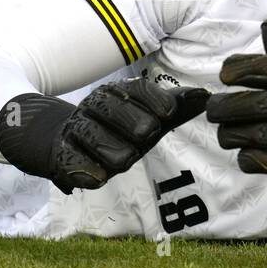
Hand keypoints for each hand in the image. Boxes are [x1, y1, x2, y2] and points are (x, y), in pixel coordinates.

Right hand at [0, 79, 208, 192]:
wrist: (61, 141)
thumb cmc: (116, 131)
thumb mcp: (146, 118)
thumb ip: (176, 108)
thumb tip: (206, 97)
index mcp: (115, 94)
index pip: (136, 90)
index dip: (154, 99)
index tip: (169, 114)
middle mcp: (92, 107)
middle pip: (114, 110)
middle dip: (134, 124)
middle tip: (147, 135)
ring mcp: (74, 130)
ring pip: (94, 136)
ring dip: (114, 151)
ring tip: (125, 158)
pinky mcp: (60, 156)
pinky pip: (72, 163)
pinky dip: (87, 171)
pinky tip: (100, 178)